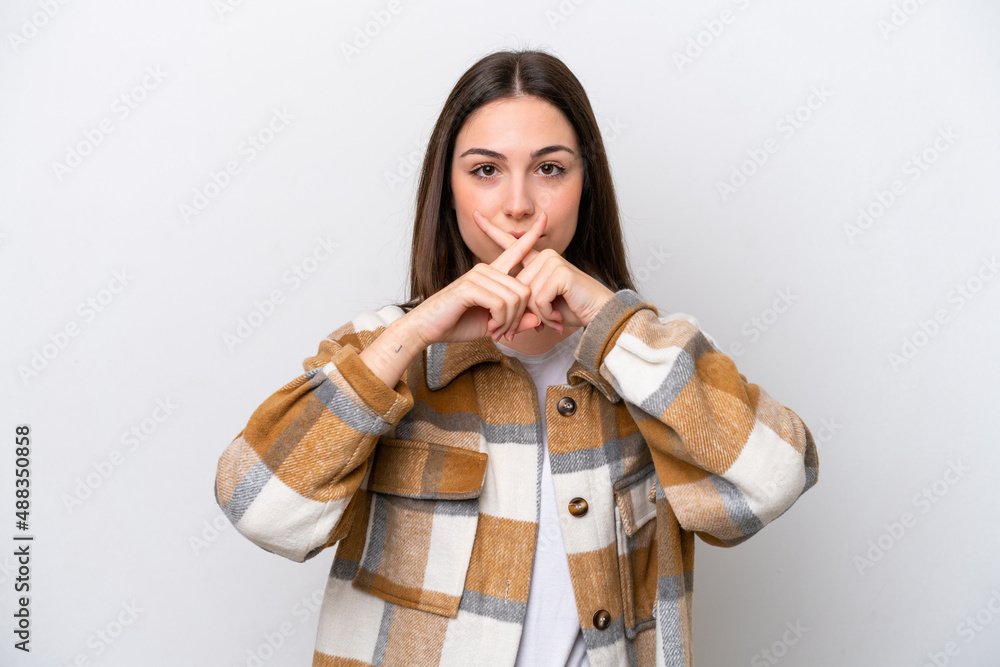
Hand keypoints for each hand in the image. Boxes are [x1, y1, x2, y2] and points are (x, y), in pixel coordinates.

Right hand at [402, 215, 556, 346]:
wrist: (426, 329)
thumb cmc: (456, 324)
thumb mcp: (493, 325)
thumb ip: (514, 321)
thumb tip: (536, 319)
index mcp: (492, 273)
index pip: (516, 250)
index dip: (531, 235)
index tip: (545, 217)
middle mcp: (486, 269)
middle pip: (524, 289)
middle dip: (520, 317)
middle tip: (507, 333)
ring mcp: (477, 275)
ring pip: (515, 298)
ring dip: (510, 322)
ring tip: (498, 332)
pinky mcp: (469, 286)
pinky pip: (501, 304)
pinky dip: (501, 321)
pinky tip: (491, 328)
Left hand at [472, 209, 614, 329]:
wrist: (600, 314)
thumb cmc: (573, 309)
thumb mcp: (542, 306)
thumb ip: (524, 301)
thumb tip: (504, 316)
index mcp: (537, 260)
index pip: (511, 245)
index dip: (492, 231)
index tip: (475, 216)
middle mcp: (544, 256)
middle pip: (516, 287)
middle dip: (522, 314)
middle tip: (535, 327)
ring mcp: (551, 261)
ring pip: (526, 296)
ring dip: (539, 316)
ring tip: (554, 319)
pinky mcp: (559, 272)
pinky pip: (538, 300)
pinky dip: (546, 315)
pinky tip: (558, 317)